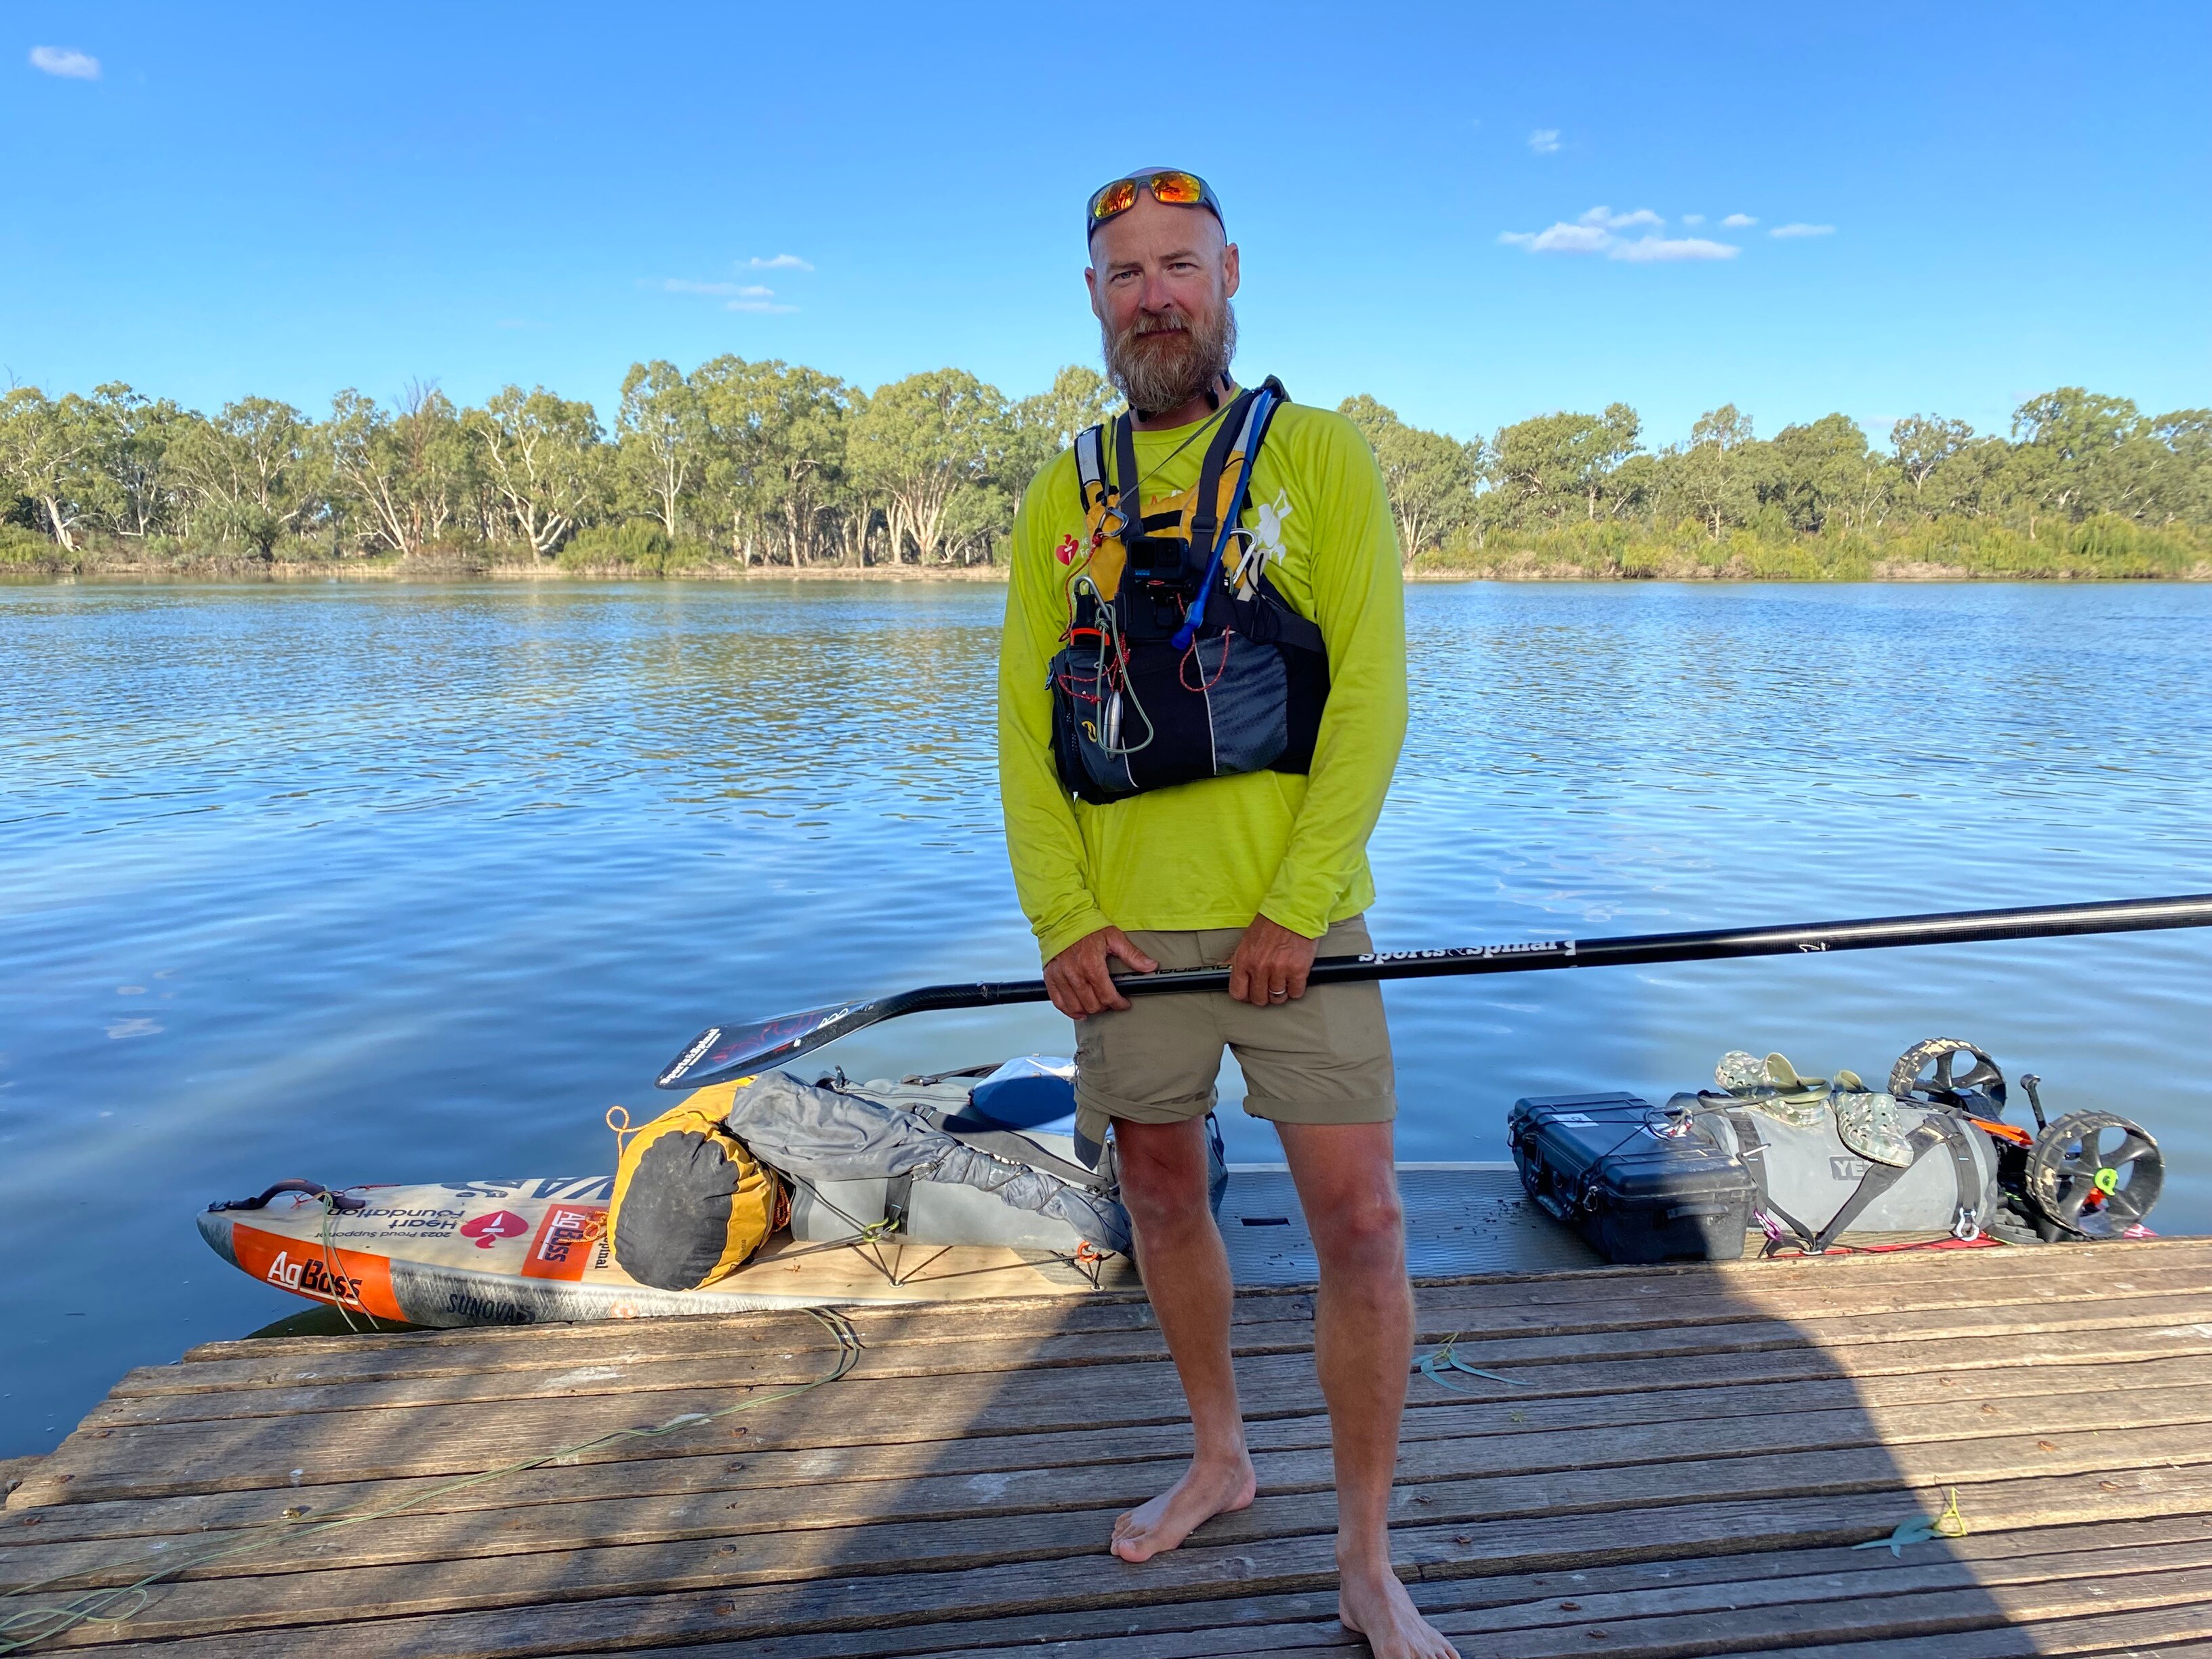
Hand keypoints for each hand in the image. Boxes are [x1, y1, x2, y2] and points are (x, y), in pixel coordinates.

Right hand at [1044, 926, 1160, 1018]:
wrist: (1064, 919)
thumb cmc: (1087, 927)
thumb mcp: (1114, 938)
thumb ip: (1132, 955)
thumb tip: (1149, 966)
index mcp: (1091, 964)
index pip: (1107, 995)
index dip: (1118, 1003)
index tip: (1123, 1003)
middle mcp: (1075, 973)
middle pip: (1092, 1004)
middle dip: (1105, 1006)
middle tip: (1110, 1001)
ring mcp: (1061, 977)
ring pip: (1076, 1006)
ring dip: (1088, 1009)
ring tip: (1096, 1004)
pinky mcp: (1051, 977)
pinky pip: (1059, 1002)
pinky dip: (1069, 1010)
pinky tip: (1078, 1009)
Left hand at [1228, 914, 1318, 1007]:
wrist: (1294, 910)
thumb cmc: (1271, 923)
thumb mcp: (1247, 939)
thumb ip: (1237, 958)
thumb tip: (1224, 967)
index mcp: (1244, 959)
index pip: (1238, 992)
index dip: (1245, 995)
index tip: (1250, 993)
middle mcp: (1259, 967)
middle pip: (1259, 998)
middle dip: (1264, 995)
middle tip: (1269, 986)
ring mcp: (1279, 970)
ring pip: (1277, 998)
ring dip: (1280, 992)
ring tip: (1282, 981)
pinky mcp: (1298, 971)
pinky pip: (1295, 993)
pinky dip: (1295, 989)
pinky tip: (1294, 979)